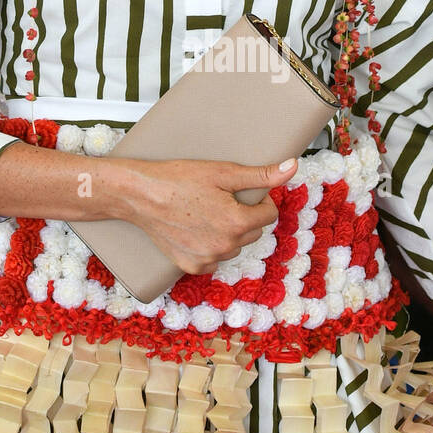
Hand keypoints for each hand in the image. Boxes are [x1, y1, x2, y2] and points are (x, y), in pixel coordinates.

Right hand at [109, 155, 298, 273]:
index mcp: (238, 223)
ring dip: (228, 233)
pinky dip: (210, 247)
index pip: (268, 214)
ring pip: (233, 246)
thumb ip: (261, 175)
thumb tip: (292, 167)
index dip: (259, 200)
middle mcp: (225, 246)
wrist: (140, 195)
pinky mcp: (191, 266)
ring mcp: (208, 258)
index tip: (242, 192)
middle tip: (221, 199)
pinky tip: (196, 230)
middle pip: (252, 232)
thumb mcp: (223, 172)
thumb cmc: (180, 178)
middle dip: (244, 216)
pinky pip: (214, 259)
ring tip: (206, 213)